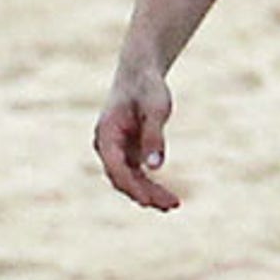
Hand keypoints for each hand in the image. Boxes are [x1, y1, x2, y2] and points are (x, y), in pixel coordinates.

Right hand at [94, 67, 179, 211]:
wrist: (141, 74)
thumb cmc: (147, 87)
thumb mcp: (156, 108)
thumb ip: (154, 136)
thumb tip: (155, 167)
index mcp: (107, 134)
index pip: (115, 167)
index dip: (131, 186)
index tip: (147, 201)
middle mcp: (107, 146)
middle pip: (122, 178)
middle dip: (145, 194)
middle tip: (171, 206)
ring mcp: (117, 151)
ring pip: (130, 180)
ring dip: (149, 194)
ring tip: (173, 205)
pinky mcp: (128, 153)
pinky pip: (137, 175)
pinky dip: (151, 186)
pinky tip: (167, 197)